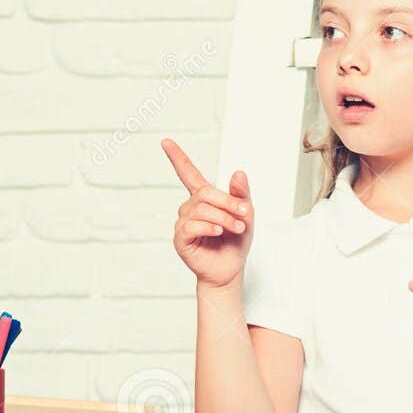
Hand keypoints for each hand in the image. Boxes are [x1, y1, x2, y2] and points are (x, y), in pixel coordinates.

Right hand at [163, 138, 252, 289]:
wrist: (230, 270)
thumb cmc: (235, 243)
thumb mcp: (245, 215)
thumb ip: (242, 194)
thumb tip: (238, 172)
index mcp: (203, 199)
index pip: (188, 174)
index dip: (178, 158)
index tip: (166, 141)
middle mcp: (190, 208)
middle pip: (205, 193)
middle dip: (228, 202)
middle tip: (244, 215)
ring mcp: (183, 223)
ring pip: (201, 209)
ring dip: (224, 217)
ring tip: (237, 228)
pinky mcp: (180, 239)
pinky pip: (191, 225)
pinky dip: (208, 226)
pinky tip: (217, 231)